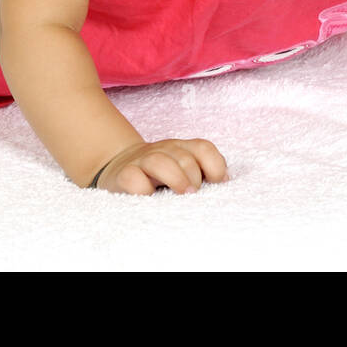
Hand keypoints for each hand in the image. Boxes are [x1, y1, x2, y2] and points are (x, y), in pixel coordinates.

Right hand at [91, 138, 229, 194]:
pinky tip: (150, 198)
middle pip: (184, 157)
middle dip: (194, 178)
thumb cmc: (160, 175)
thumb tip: (225, 182)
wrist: (120, 165)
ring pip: (159, 162)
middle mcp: (163, 150)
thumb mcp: (183, 168)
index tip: (217, 184)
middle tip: (194, 195)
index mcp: (181, 148)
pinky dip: (143, 189)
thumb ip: (203, 171)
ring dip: (175, 179)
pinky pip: (133, 178)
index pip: (203, 148)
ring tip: (183, 195)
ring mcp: (141, 161)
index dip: (215, 166)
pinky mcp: (123, 175)